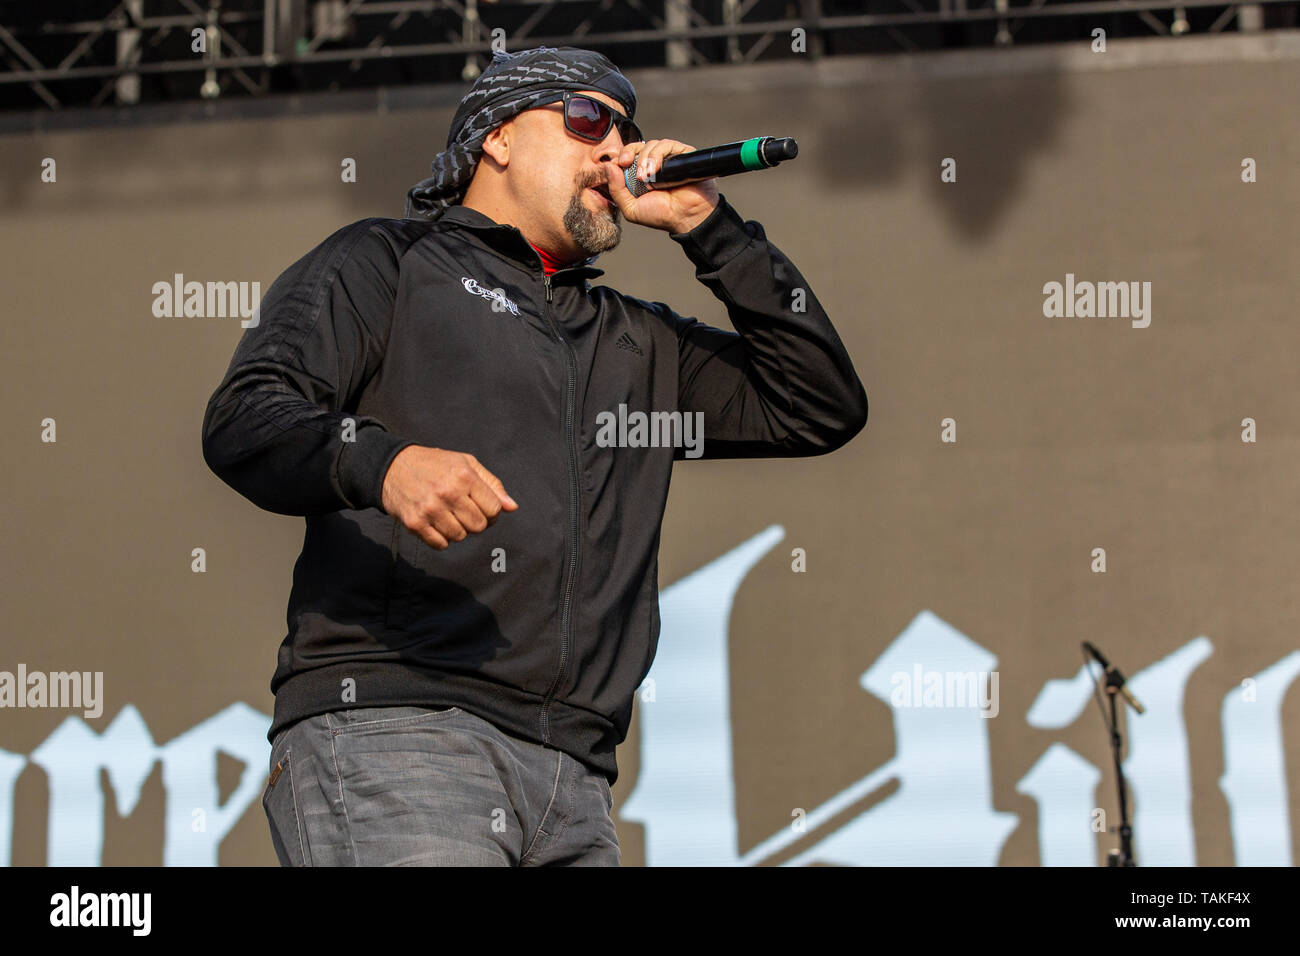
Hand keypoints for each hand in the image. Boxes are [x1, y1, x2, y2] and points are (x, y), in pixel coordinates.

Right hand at [380, 446, 517, 549]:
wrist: (393, 467)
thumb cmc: (435, 464)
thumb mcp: (466, 464)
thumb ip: (492, 484)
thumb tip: (511, 507)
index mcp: (464, 476)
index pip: (494, 510)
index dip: (492, 512)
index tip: (483, 508)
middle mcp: (448, 493)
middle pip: (479, 526)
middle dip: (475, 522)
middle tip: (464, 511)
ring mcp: (430, 509)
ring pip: (460, 536)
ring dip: (458, 529)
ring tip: (448, 514)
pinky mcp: (415, 523)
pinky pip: (440, 544)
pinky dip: (441, 538)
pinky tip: (435, 522)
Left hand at [603, 139, 719, 234]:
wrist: (684, 217)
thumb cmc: (661, 215)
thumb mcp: (631, 208)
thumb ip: (616, 189)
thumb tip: (608, 166)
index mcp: (641, 174)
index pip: (628, 155)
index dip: (622, 156)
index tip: (619, 164)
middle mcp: (655, 164)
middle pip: (638, 146)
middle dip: (630, 152)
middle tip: (627, 163)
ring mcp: (669, 159)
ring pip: (652, 144)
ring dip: (645, 158)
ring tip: (646, 176)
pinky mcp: (682, 154)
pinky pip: (668, 145)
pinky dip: (658, 154)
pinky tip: (656, 169)